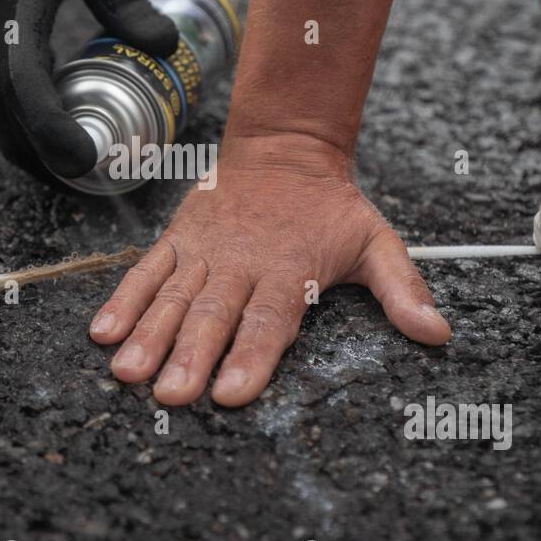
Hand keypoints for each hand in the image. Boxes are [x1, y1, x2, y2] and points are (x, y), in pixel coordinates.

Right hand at [0, 0, 177, 180]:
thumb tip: (168, 46)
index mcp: (12, 25)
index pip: (29, 98)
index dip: (57, 138)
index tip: (90, 164)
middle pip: (15, 135)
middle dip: (56, 168)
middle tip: (107, 183)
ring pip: (8, 127)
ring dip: (46, 154)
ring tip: (97, 167)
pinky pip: (8, 108)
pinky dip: (38, 129)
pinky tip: (77, 126)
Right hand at [89, 134, 450, 406]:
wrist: (284, 147)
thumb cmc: (330, 207)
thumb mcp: (377, 241)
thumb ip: (402, 289)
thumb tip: (437, 332)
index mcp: (290, 270)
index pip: (270, 320)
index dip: (251, 357)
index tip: (232, 392)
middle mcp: (242, 263)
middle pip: (214, 315)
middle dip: (191, 356)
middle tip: (173, 394)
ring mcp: (205, 252)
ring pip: (174, 297)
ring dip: (149, 336)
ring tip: (128, 372)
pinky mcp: (178, 241)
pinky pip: (146, 272)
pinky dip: (124, 300)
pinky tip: (104, 333)